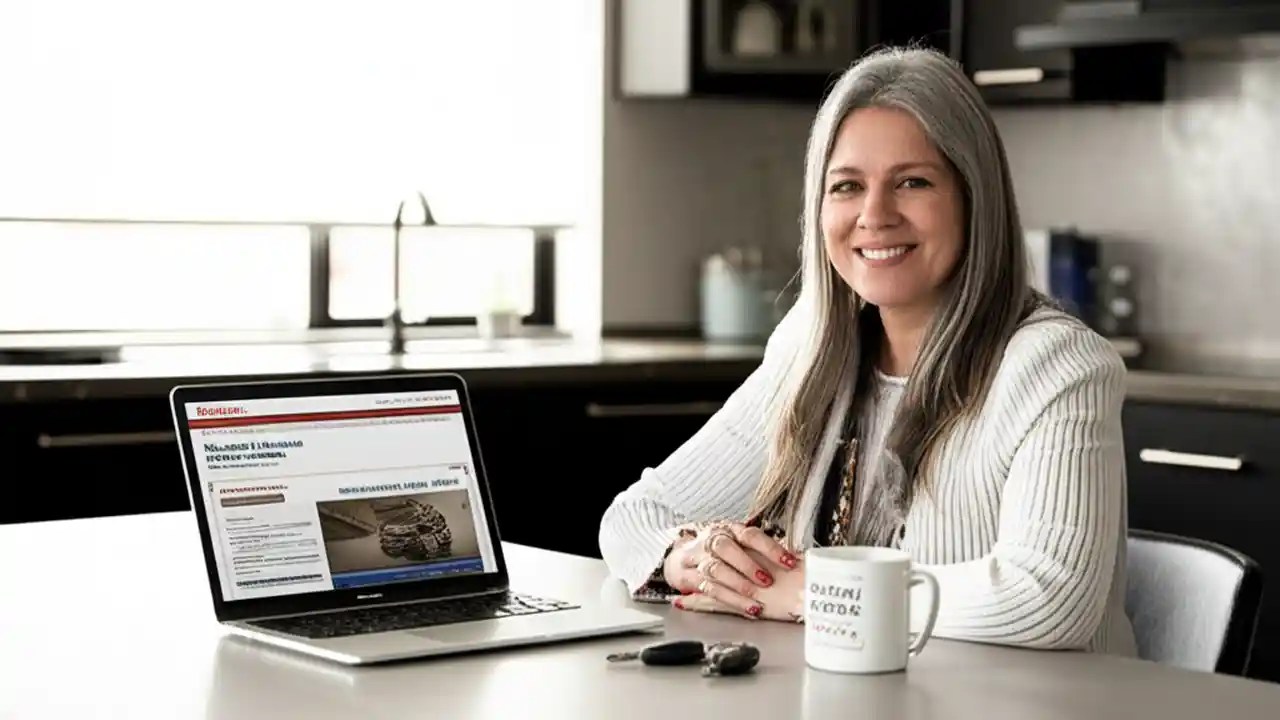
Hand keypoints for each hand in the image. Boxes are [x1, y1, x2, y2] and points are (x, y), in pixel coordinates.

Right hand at [663, 521, 797, 618]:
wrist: (680, 558)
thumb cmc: (719, 553)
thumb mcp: (737, 545)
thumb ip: (761, 551)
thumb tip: (797, 560)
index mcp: (729, 529)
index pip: (750, 534)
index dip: (770, 548)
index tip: (789, 562)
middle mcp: (711, 540)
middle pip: (725, 547)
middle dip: (747, 565)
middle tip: (766, 581)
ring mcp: (697, 558)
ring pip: (715, 570)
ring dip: (738, 586)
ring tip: (757, 600)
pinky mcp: (689, 577)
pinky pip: (709, 589)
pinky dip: (730, 600)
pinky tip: (747, 608)